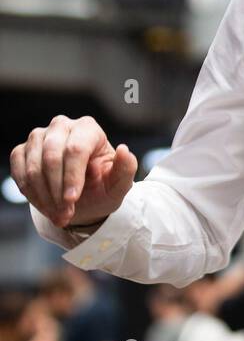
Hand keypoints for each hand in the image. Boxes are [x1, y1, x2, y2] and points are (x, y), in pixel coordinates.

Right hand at [10, 115, 137, 228]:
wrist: (81, 199)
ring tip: (59, 214)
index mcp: (88, 128)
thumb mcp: (118, 186)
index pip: (75, 149)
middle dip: (57, 190)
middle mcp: (62, 126)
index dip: (72, 177)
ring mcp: (39, 136)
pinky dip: (31, 193)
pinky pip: (19, 172)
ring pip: (33, 166)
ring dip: (44, 196)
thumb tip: (124, 149)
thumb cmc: (102, 188)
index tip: (72, 200)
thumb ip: (127, 169)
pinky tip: (45, 205)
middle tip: (65, 214)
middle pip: (52, 156)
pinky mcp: (22, 151)